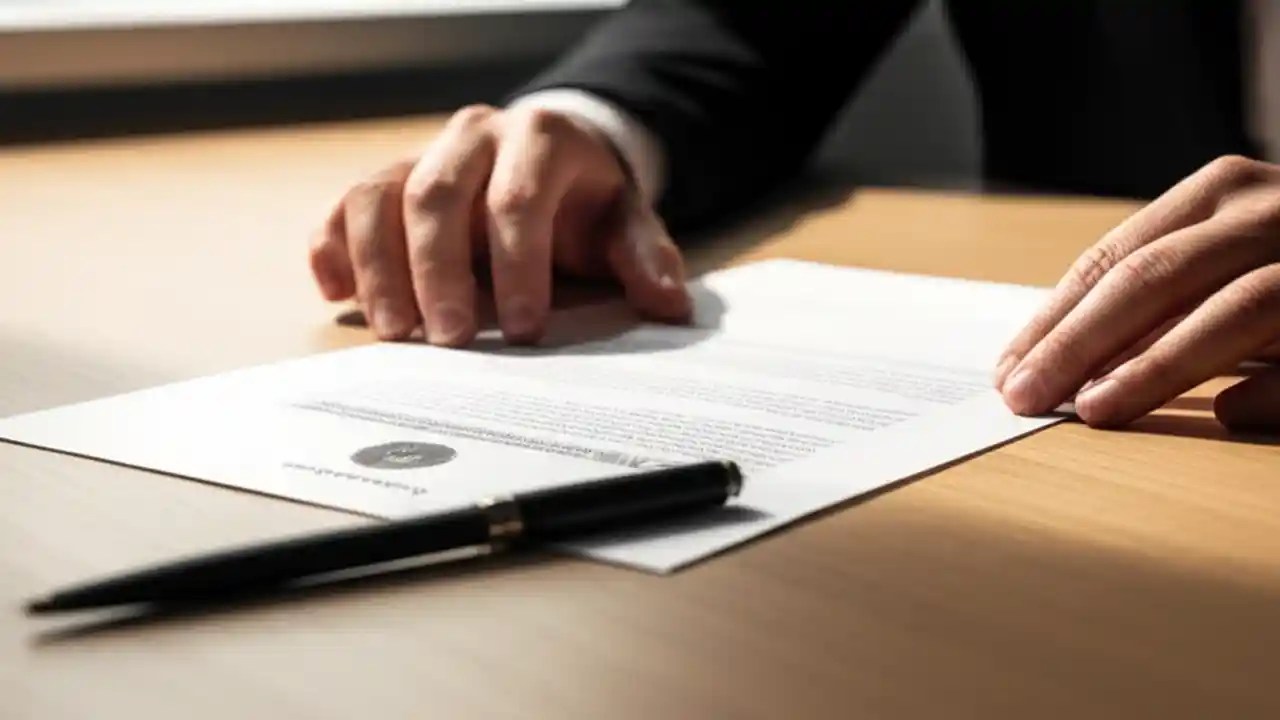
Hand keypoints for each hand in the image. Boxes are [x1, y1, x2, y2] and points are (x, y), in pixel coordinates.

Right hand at [308, 104, 690, 345]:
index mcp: (538, 139)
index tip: (524, 331)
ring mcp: (421, 154)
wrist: (550, 158)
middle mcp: (472, 136)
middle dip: (438, 272)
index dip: (519, 268)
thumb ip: (645, 258)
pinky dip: (331, 248)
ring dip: (378, 268)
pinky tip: (337, 296)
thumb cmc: (585, 202)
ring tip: (395, 333)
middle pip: (436, 195)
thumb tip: (669, 305)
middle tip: (450, 342)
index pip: (518, 200)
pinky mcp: (386, 181)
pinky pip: (343, 205)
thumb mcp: (625, 222)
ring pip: (377, 196)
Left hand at [994, 155, 1279, 430]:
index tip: (1008, 370)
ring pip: (1238, 308)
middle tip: (1028, 396)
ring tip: (1099, 409)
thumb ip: (1155, 302)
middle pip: (1157, 276)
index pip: (1114, 257)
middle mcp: (1271, 210)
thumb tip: (1048, 364)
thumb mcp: (1217, 269)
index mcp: (1220, 195)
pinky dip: (1278, 386)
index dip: (1055, 318)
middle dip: (1082, 341)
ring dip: (1162, 364)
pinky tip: (1231, 416)